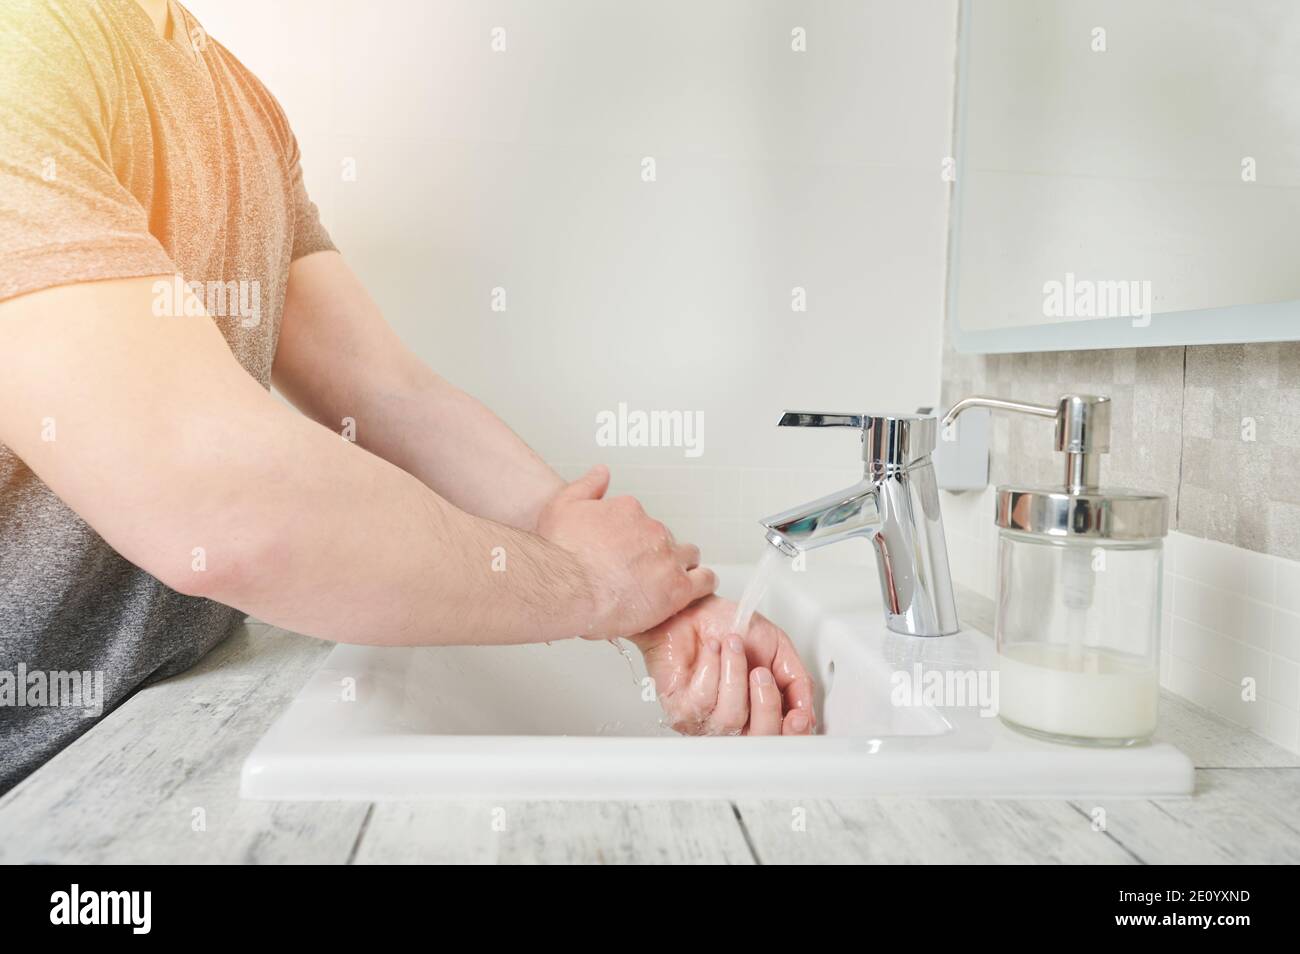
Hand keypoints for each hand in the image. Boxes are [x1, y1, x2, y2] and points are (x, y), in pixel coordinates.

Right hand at [537, 465, 716, 638]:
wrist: (564, 587)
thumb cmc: (559, 553)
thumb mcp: (563, 506)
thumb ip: (587, 486)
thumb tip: (602, 472)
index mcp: (629, 510)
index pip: (641, 520)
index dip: (633, 539)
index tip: (622, 553)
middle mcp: (652, 529)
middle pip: (665, 538)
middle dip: (656, 552)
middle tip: (639, 572)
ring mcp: (667, 558)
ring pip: (688, 556)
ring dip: (680, 565)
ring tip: (666, 582)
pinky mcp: (677, 587)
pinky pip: (704, 580)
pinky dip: (702, 582)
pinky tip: (695, 588)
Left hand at [628, 595, 815, 735]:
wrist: (692, 610)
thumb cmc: (728, 628)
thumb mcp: (778, 649)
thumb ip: (797, 680)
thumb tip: (805, 709)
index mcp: (757, 713)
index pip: (779, 740)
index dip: (792, 734)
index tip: (797, 716)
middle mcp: (733, 723)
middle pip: (758, 738)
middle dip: (766, 703)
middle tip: (761, 672)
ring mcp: (706, 720)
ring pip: (730, 717)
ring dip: (735, 672)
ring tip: (732, 646)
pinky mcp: (680, 709)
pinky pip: (703, 698)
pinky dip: (712, 666)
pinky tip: (712, 650)